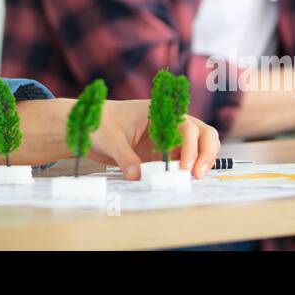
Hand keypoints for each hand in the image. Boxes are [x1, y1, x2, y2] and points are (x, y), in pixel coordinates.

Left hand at [82, 99, 219, 180]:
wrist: (88, 125)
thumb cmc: (99, 123)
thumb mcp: (109, 139)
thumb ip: (124, 157)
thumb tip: (137, 176)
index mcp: (159, 112)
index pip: (187, 126)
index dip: (191, 147)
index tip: (185, 167)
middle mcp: (169, 123)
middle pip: (203, 133)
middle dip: (206, 153)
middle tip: (197, 175)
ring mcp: (168, 138)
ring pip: (198, 146)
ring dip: (201, 161)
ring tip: (192, 179)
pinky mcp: (163, 152)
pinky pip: (182, 160)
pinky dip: (187, 170)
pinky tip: (181, 182)